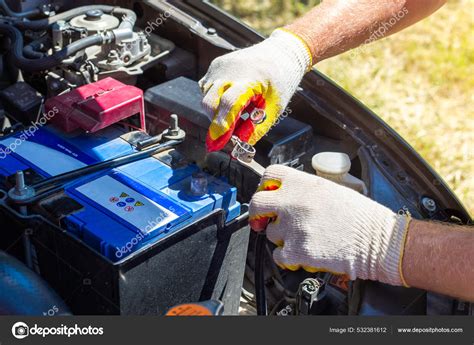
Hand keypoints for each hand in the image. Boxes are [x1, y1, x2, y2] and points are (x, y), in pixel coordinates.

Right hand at [199, 29, 311, 151]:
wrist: (280, 53)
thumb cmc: (280, 81)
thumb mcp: (273, 108)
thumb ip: (255, 129)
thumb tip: (239, 148)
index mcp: (250, 79)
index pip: (229, 104)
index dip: (221, 126)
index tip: (216, 144)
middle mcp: (230, 70)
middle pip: (209, 103)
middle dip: (215, 122)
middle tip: (230, 131)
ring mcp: (220, 67)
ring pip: (207, 97)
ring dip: (217, 111)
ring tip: (239, 109)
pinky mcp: (215, 65)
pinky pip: (208, 88)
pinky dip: (216, 99)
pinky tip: (233, 97)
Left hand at [249, 165, 410, 285]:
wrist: (378, 241)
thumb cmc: (361, 216)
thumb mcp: (331, 189)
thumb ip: (305, 190)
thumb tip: (287, 194)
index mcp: (304, 184)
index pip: (269, 176)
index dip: (264, 186)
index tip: (266, 194)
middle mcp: (294, 202)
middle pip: (257, 203)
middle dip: (257, 214)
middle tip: (262, 220)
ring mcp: (293, 227)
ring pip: (270, 233)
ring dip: (281, 238)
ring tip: (302, 238)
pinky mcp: (297, 251)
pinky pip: (278, 256)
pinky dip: (286, 258)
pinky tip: (301, 254)